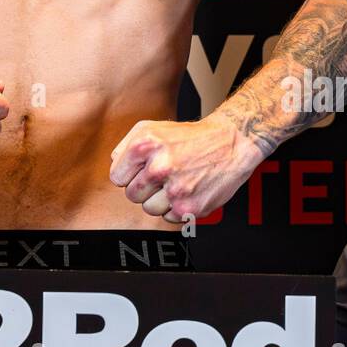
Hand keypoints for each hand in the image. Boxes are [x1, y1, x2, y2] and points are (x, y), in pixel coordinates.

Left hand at [109, 114, 253, 221]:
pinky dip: (176, 208)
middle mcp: (159, 167)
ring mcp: (175, 190)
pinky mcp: (189, 208)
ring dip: (160, 199)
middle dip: (145, 187)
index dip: (130, 174)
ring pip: (149, 209)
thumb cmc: (189, 137)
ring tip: (176, 182)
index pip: (117, 177)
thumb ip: (126, 146)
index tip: (143, 169)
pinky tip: (188, 190)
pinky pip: (168, 218)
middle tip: (163, 175)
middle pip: (132, 195)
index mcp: (145, 145)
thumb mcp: (152, 128)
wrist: (230, 143)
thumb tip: (115, 166)